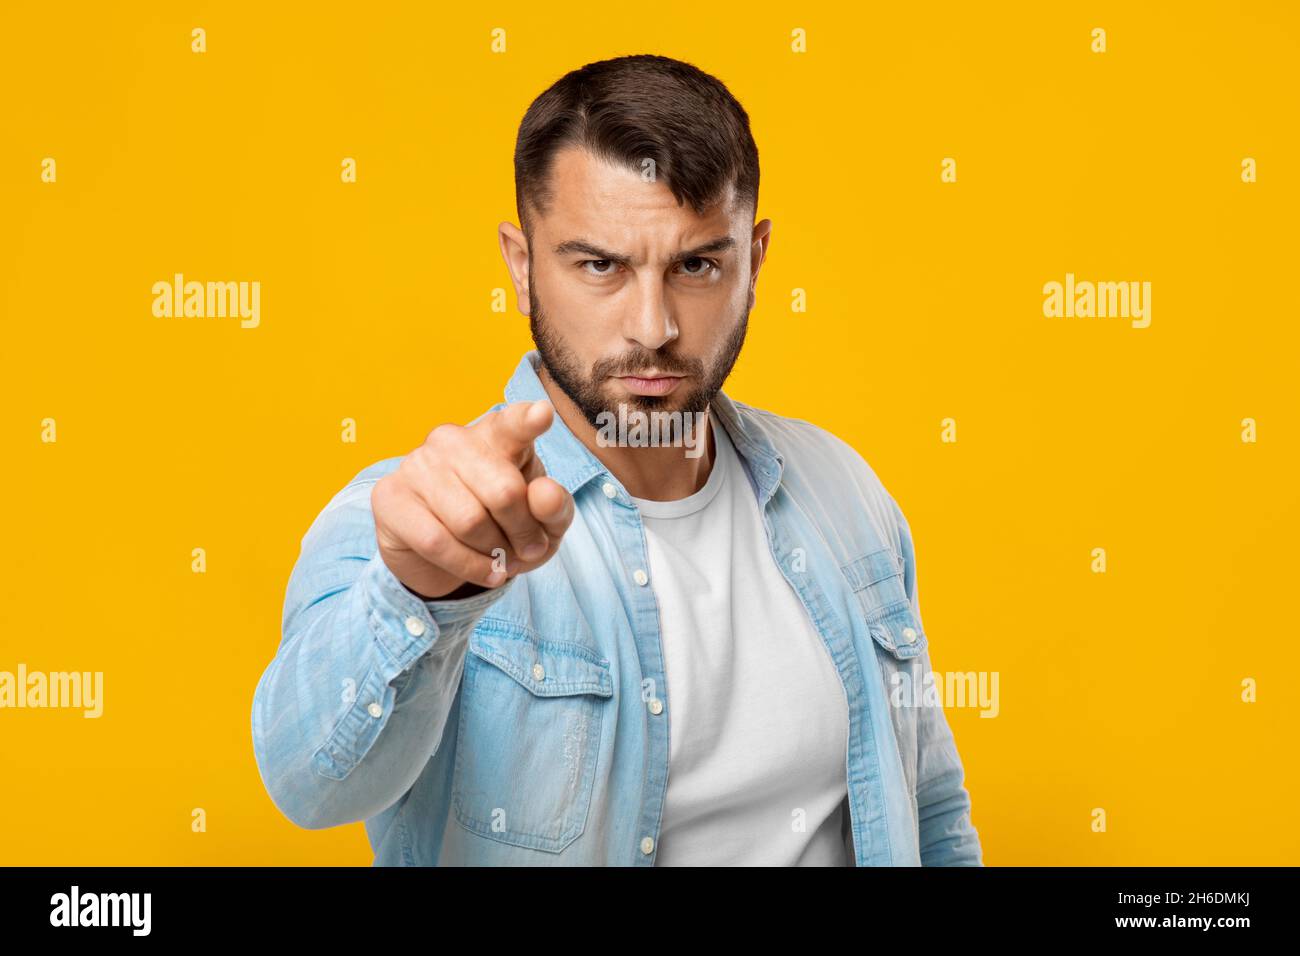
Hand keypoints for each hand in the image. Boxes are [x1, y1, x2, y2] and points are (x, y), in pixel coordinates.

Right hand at [371, 400, 573, 598]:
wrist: (448, 557)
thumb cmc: (503, 527)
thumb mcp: (543, 523)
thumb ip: (554, 507)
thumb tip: (543, 493)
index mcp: (497, 434)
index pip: (514, 424)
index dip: (528, 420)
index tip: (543, 415)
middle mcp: (453, 439)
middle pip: (504, 492)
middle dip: (524, 533)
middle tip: (529, 550)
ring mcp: (417, 463)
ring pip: (470, 522)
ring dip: (496, 553)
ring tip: (502, 559)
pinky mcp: (390, 496)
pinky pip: (437, 542)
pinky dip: (470, 566)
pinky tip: (486, 571)